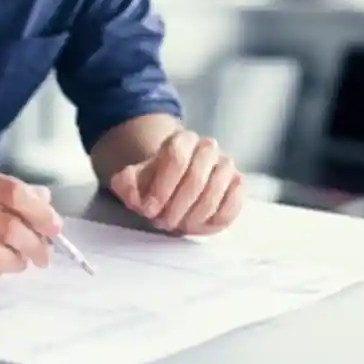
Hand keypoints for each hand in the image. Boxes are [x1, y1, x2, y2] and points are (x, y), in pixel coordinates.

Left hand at [108, 130, 244, 235]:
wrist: (176, 186)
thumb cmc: (155, 185)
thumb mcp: (134, 183)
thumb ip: (126, 184)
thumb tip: (131, 190)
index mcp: (181, 140)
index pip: (176, 156)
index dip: (161, 187)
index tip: (149, 209)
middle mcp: (207, 148)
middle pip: (196, 176)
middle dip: (177, 206)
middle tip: (164, 222)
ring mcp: (226, 165)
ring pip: (216, 191)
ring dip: (195, 214)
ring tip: (181, 224)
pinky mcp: (238, 184)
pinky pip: (234, 203)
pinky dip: (217, 218)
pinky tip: (201, 224)